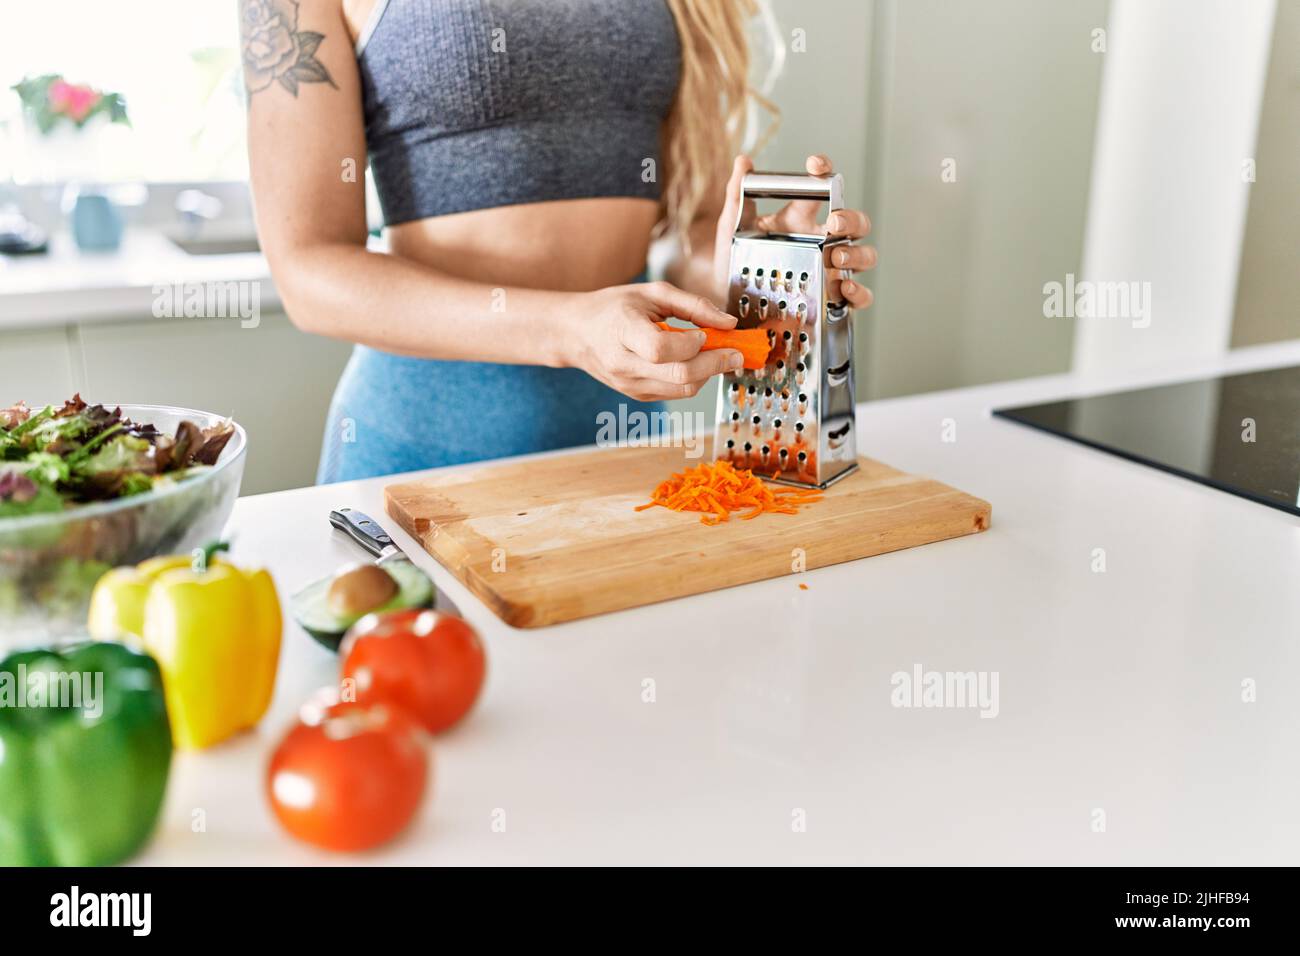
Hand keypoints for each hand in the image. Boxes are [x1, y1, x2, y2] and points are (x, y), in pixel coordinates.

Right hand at [570, 281, 742, 401]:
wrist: (577, 334)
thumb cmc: (614, 308)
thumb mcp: (652, 293)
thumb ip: (693, 305)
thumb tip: (728, 323)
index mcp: (622, 332)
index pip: (662, 349)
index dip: (690, 344)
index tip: (704, 333)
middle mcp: (624, 365)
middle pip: (679, 375)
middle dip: (715, 364)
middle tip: (736, 352)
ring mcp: (630, 385)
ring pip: (683, 389)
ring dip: (708, 373)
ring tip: (718, 354)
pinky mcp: (638, 395)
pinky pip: (676, 392)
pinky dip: (695, 379)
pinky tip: (697, 362)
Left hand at [713, 153, 875, 309]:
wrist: (727, 298)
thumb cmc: (734, 259)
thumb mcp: (732, 226)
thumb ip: (737, 194)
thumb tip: (743, 162)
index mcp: (800, 219)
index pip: (824, 188)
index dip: (824, 172)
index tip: (815, 165)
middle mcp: (822, 242)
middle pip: (856, 223)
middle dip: (852, 219)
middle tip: (834, 223)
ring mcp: (831, 269)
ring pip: (864, 256)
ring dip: (857, 254)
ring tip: (835, 257)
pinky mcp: (832, 299)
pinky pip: (860, 296)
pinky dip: (859, 292)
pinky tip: (845, 287)